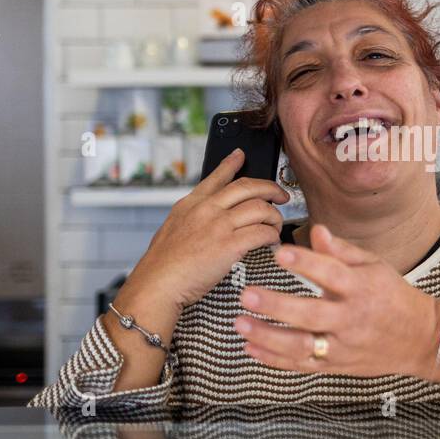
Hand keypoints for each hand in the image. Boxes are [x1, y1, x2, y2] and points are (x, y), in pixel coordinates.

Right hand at [114, 148, 289, 324]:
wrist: (158, 283)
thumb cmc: (164, 265)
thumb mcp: (172, 229)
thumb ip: (192, 218)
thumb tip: (206, 218)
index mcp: (191, 204)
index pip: (216, 177)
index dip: (231, 163)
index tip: (240, 155)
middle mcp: (207, 209)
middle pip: (248, 186)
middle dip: (271, 188)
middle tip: (281, 196)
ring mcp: (218, 225)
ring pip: (261, 208)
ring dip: (274, 217)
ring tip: (275, 226)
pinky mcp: (230, 245)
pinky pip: (262, 232)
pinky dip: (272, 236)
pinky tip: (272, 243)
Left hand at [232, 224, 439, 379]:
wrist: (419, 338)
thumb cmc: (393, 296)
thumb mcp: (374, 266)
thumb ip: (341, 251)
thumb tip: (316, 230)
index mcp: (361, 288)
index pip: (332, 274)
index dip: (306, 263)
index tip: (280, 253)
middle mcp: (351, 319)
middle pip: (311, 315)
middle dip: (276, 306)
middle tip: (247, 295)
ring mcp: (342, 346)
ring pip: (302, 346)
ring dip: (268, 337)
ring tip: (240, 324)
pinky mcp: (336, 366)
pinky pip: (302, 366)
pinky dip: (274, 360)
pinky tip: (250, 348)